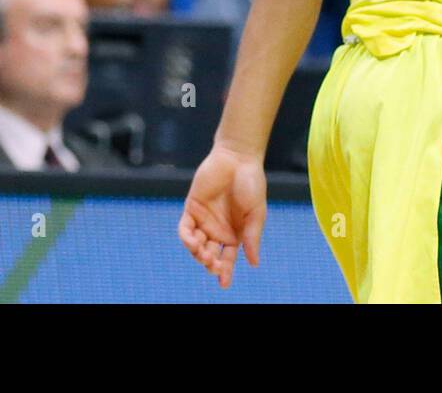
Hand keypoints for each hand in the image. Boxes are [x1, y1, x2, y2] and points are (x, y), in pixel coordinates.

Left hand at [179, 145, 266, 288]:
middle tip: (214, 265)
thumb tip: (253, 264)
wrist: (238, 158)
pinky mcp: (191, 208)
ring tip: (204, 254)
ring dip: (198, 253)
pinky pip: (185, 228)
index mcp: (234, 234)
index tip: (224, 283)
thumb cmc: (251, 183)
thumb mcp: (256, 213)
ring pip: (196, 245)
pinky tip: (193, 241)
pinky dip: (187, 238)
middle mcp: (217, 230)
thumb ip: (252, 237)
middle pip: (210, 255)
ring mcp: (204, 220)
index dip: (225, 271)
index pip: (227, 258)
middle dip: (211, 264)